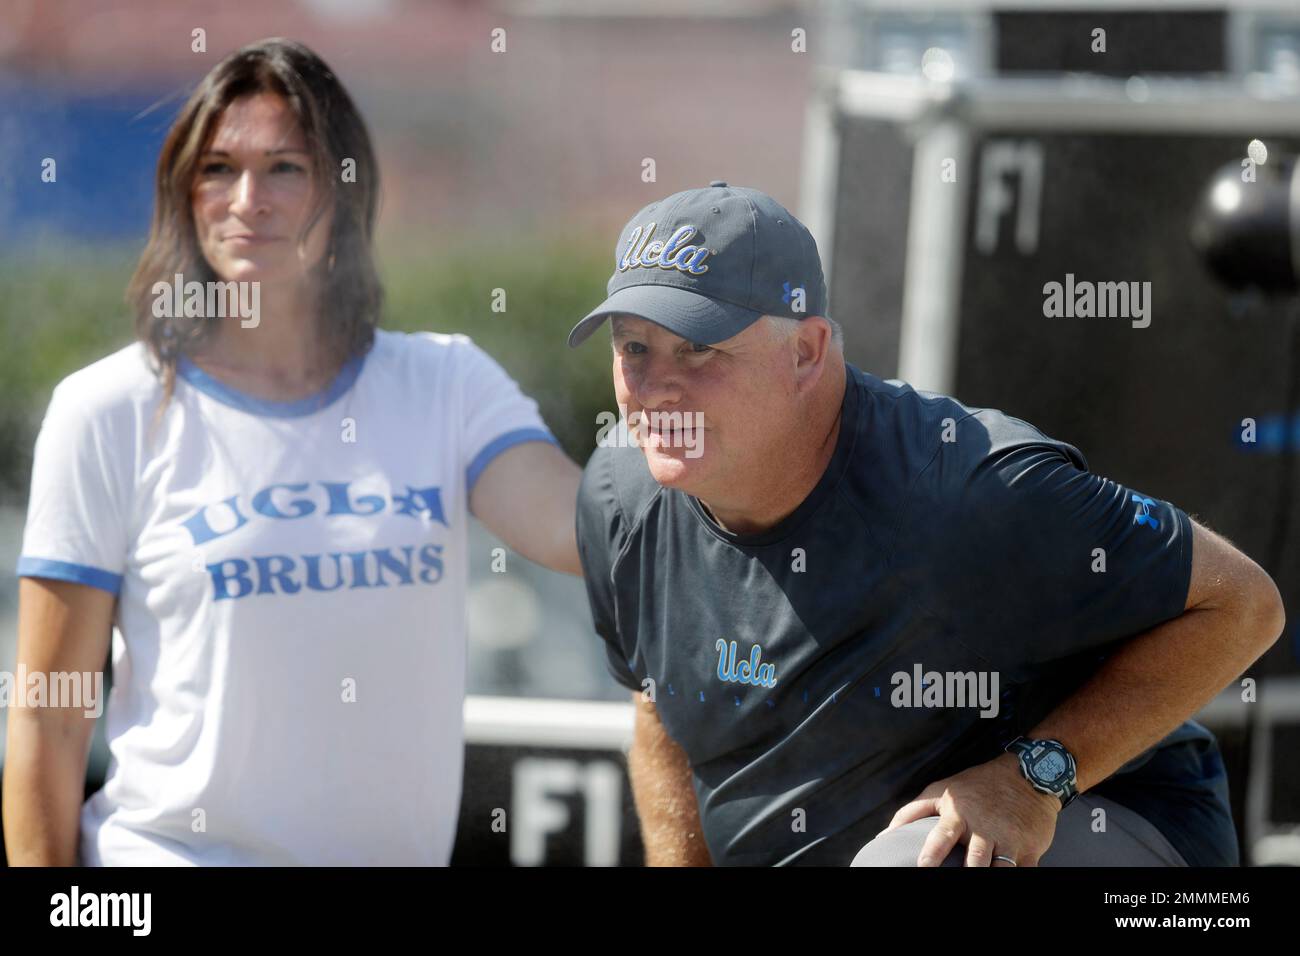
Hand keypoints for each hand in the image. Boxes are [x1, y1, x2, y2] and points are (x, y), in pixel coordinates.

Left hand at [882, 752, 1060, 866]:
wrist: (1029, 775)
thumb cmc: (978, 785)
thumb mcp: (943, 791)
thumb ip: (913, 812)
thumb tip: (885, 836)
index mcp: (959, 814)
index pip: (942, 835)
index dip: (933, 853)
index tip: (923, 866)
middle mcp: (984, 828)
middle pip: (975, 859)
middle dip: (970, 870)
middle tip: (962, 874)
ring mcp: (1009, 839)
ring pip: (1001, 868)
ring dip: (992, 873)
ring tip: (981, 876)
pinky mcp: (1030, 848)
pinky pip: (1024, 870)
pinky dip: (1018, 872)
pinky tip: (1009, 872)